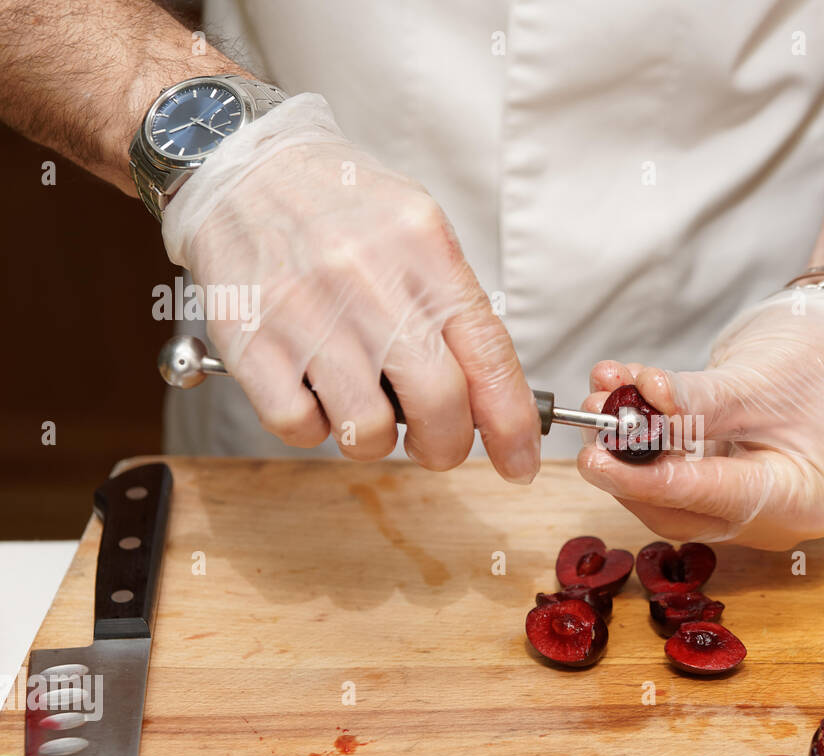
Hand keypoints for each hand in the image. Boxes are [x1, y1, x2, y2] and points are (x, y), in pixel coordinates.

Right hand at [160, 94, 539, 481]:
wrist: (238, 162)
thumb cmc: (336, 203)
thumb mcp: (417, 229)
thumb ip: (454, 306)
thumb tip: (491, 394)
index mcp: (424, 252)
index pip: (490, 358)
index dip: (512, 424)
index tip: (520, 461)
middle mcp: (369, 282)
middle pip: (439, 405)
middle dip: (447, 446)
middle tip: (437, 444)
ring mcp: (306, 314)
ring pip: (367, 431)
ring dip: (374, 442)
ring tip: (363, 409)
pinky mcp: (250, 342)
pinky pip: (298, 427)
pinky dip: (312, 428)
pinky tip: (313, 393)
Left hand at [576, 290, 823, 548]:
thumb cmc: (823, 360)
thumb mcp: (756, 379)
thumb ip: (694, 400)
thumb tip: (638, 401)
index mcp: (800, 501)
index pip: (709, 498)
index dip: (647, 480)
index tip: (598, 461)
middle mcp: (774, 517)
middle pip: (679, 510)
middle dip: (627, 467)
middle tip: (591, 426)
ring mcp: (749, 506)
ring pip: (669, 497)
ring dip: (628, 451)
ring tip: (602, 396)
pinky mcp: (727, 487)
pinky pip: (675, 474)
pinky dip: (646, 441)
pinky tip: (623, 397)